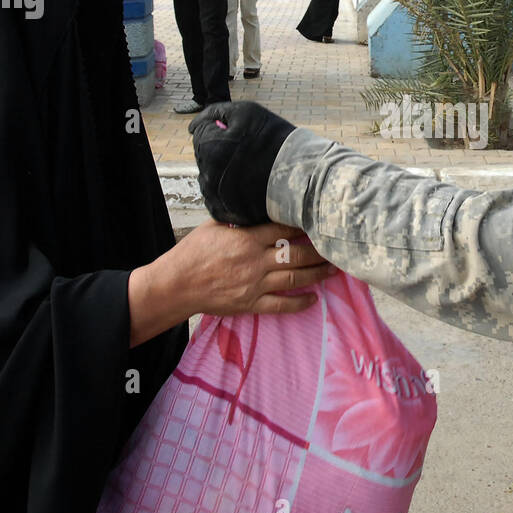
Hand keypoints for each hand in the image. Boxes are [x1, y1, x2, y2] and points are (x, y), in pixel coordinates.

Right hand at [128, 221, 333, 345]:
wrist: (176, 285)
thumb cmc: (193, 252)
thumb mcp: (214, 226)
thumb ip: (239, 220)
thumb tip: (257, 207)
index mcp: (247, 239)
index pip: (285, 229)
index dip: (305, 227)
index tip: (320, 222)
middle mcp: (255, 261)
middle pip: (296, 255)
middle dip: (320, 251)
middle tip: (337, 247)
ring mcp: (254, 284)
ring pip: (294, 279)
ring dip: (318, 274)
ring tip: (334, 269)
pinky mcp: (250, 304)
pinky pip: (281, 305)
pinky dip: (299, 303)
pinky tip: (314, 299)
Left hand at [190, 102, 296, 225]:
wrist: (302, 175)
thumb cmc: (276, 140)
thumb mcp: (246, 112)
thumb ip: (215, 113)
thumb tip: (192, 127)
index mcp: (209, 148)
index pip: (200, 134)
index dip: (220, 130)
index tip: (239, 134)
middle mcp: (208, 175)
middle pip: (204, 158)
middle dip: (219, 152)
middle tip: (247, 152)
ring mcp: (217, 197)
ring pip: (210, 180)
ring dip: (223, 173)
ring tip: (249, 169)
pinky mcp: (228, 214)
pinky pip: (218, 201)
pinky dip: (228, 193)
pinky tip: (247, 186)